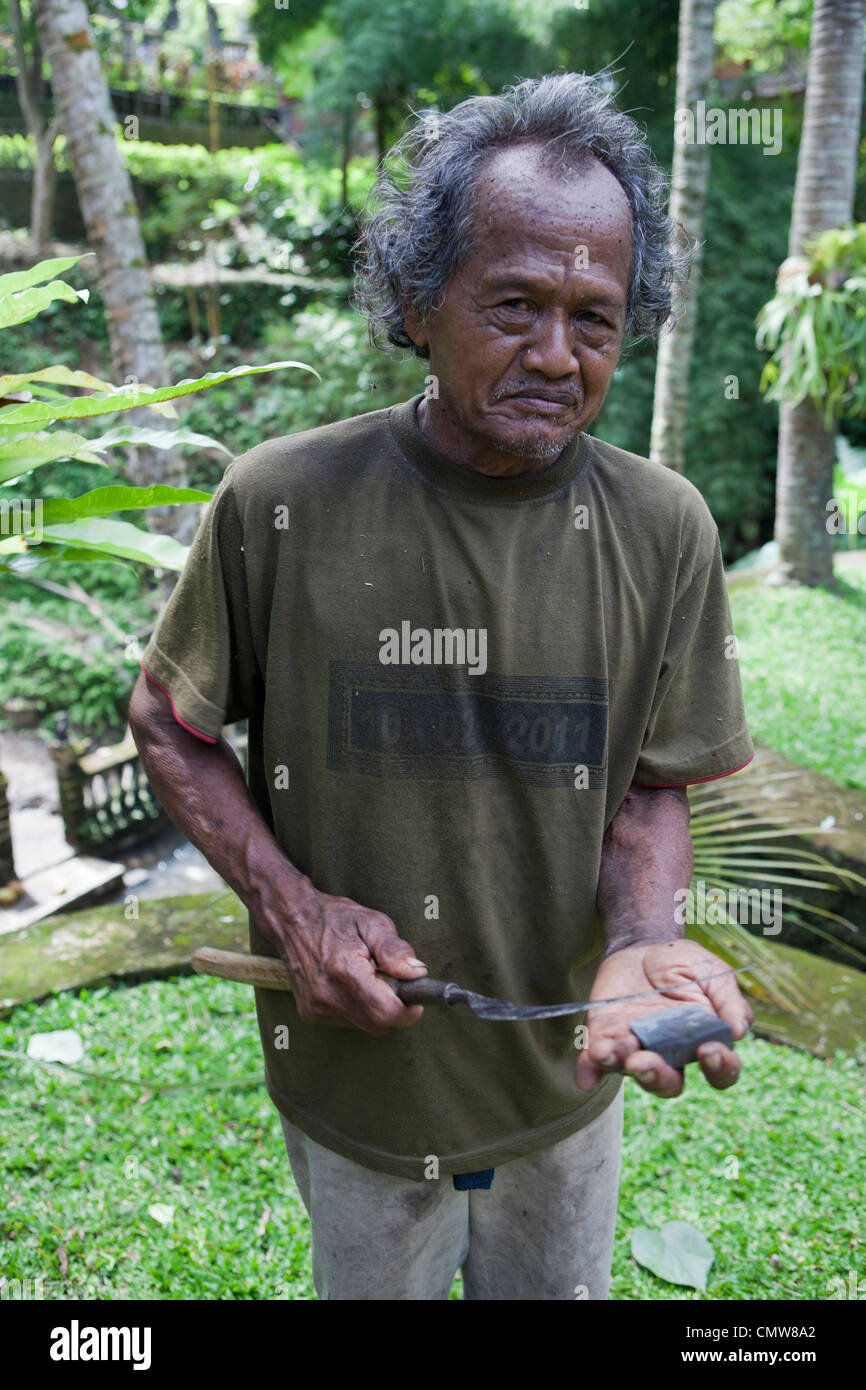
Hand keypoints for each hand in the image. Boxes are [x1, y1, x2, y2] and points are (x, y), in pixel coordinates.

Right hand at [276, 886, 427, 1035]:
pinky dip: (358, 1006)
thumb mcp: (372, 922)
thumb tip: (417, 973)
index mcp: (345, 971)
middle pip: (378, 1024)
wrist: (291, 920)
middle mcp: (328, 996)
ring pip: (364, 1024)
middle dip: (393, 1006)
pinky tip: (349, 983)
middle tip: (390, 978)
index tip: (415, 992)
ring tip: (365, 975)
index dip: (408, 1008)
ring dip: (374, 1005)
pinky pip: (349, 1020)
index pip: (387, 1013)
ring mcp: (316, 1008)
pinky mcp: (310, 1014)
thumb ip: (395, 949)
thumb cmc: (335, 918)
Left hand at [574, 939, 752, 1097]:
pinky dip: (590, 1070)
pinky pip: (596, 1060)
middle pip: (667, 1082)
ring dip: (618, 1066)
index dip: (718, 1068)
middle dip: (656, 1077)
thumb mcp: (714, 974)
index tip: (709, 1050)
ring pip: (629, 1070)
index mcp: (703, 1043)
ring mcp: (636, 1047)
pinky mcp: (607, 1035)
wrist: (646, 946)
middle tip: (645, 1062)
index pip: (719, 1071)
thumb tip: (739, 1031)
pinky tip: (585, 1076)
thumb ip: (730, 1001)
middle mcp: (669, 1054)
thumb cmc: (686, 965)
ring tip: (609, 1053)